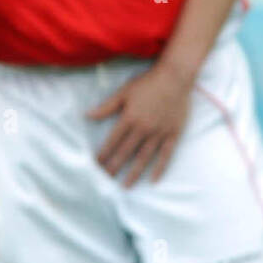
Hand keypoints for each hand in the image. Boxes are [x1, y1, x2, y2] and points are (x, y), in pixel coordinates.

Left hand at [88, 61, 192, 186]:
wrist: (175, 76)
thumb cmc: (148, 82)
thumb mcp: (124, 91)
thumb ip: (106, 106)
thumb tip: (87, 115)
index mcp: (129, 118)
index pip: (112, 141)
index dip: (103, 154)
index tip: (96, 165)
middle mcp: (143, 129)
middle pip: (125, 152)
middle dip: (114, 167)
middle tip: (106, 180)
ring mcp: (159, 133)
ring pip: (144, 157)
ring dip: (134, 173)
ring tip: (125, 186)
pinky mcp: (173, 134)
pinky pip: (166, 155)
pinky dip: (160, 168)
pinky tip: (153, 180)